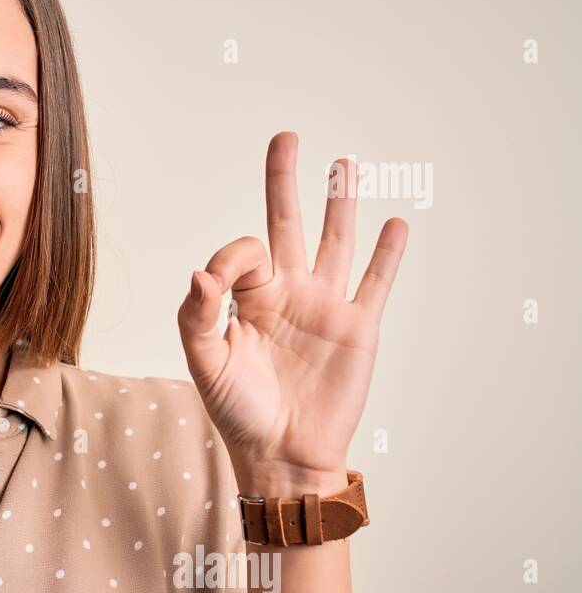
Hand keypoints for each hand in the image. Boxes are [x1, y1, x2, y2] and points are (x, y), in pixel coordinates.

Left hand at [177, 132, 407, 495]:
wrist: (283, 454)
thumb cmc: (237, 412)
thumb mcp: (205, 364)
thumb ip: (197, 317)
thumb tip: (199, 273)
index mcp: (247, 300)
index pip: (242, 253)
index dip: (230, 256)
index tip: (217, 280)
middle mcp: (286, 294)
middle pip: (286, 224)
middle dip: (284, 181)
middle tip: (286, 138)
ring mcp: (324, 307)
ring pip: (334, 242)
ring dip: (340, 203)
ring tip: (345, 164)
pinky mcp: (358, 327)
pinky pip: (375, 282)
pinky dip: (386, 253)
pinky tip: (394, 223)